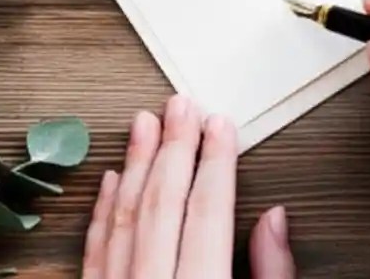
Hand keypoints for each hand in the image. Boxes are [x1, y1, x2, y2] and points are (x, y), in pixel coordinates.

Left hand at [82, 95, 296, 277]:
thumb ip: (272, 274)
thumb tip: (275, 221)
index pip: (208, 214)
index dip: (216, 164)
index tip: (221, 125)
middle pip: (162, 207)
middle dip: (174, 149)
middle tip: (181, 107)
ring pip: (123, 220)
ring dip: (136, 167)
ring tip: (144, 125)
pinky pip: (94, 251)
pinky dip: (103, 213)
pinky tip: (113, 181)